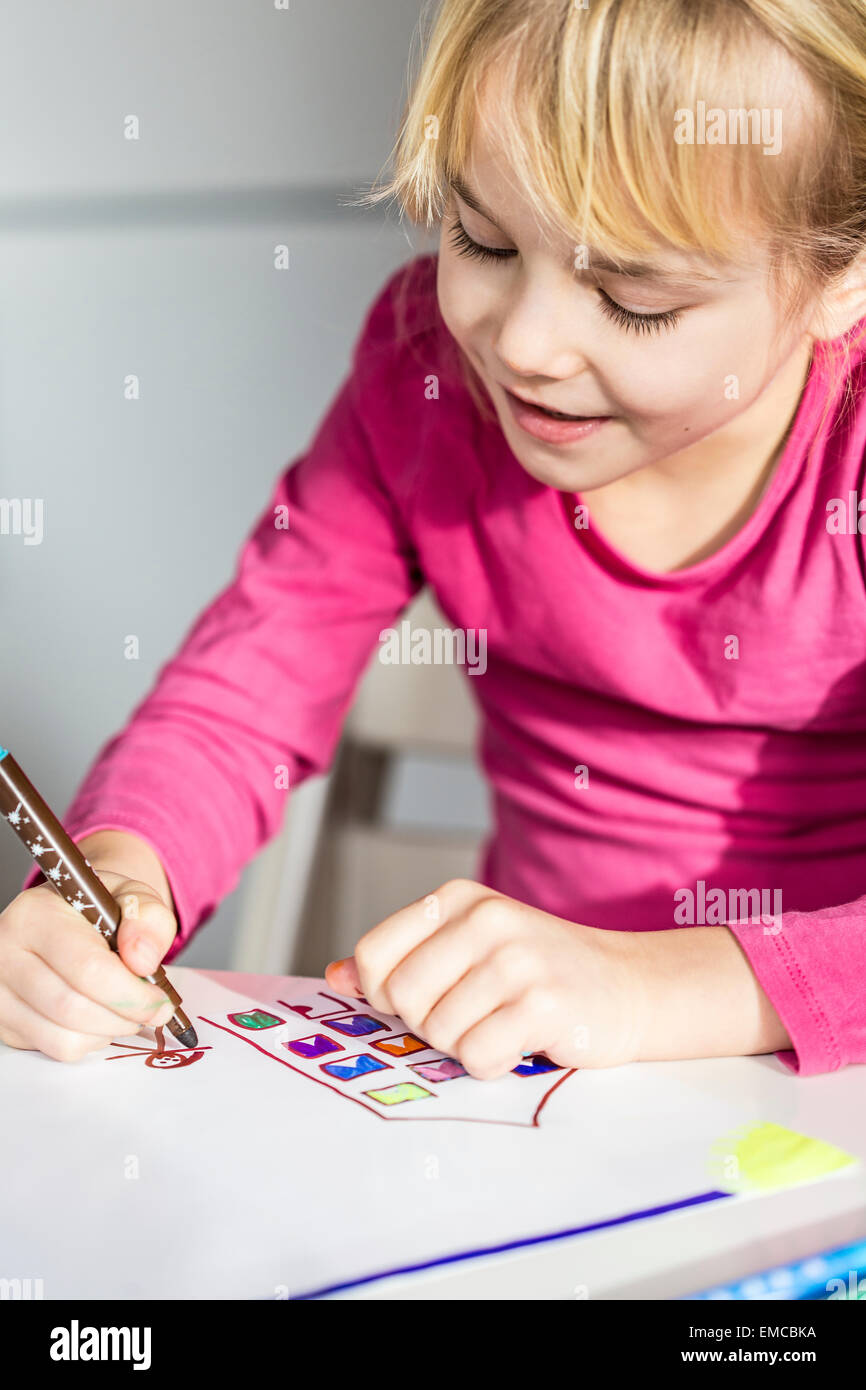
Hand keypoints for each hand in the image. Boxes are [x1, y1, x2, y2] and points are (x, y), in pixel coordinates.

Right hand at [0, 869, 178, 1061]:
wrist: (68, 918)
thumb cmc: (100, 910)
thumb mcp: (133, 897)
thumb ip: (149, 919)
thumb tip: (143, 961)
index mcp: (37, 914)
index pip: (87, 968)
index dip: (132, 993)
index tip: (162, 1002)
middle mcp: (6, 952)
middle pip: (73, 1009)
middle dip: (125, 1017)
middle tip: (152, 1011)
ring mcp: (0, 991)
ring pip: (65, 1037)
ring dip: (109, 1031)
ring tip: (123, 1008)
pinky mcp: (4, 1021)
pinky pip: (56, 1049)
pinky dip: (89, 1041)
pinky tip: (98, 1015)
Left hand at [325, 879, 643, 1076]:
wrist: (626, 984)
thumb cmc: (537, 971)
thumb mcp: (467, 947)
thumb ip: (402, 960)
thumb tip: (336, 977)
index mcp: (458, 899)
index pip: (374, 954)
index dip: (383, 993)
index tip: (417, 1001)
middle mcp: (485, 919)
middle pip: (402, 998)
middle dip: (426, 1025)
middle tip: (466, 1019)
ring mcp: (516, 960)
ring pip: (439, 1032)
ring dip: (463, 1046)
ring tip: (499, 1026)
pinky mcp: (543, 1003)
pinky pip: (477, 1056)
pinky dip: (490, 1064)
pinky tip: (516, 1044)